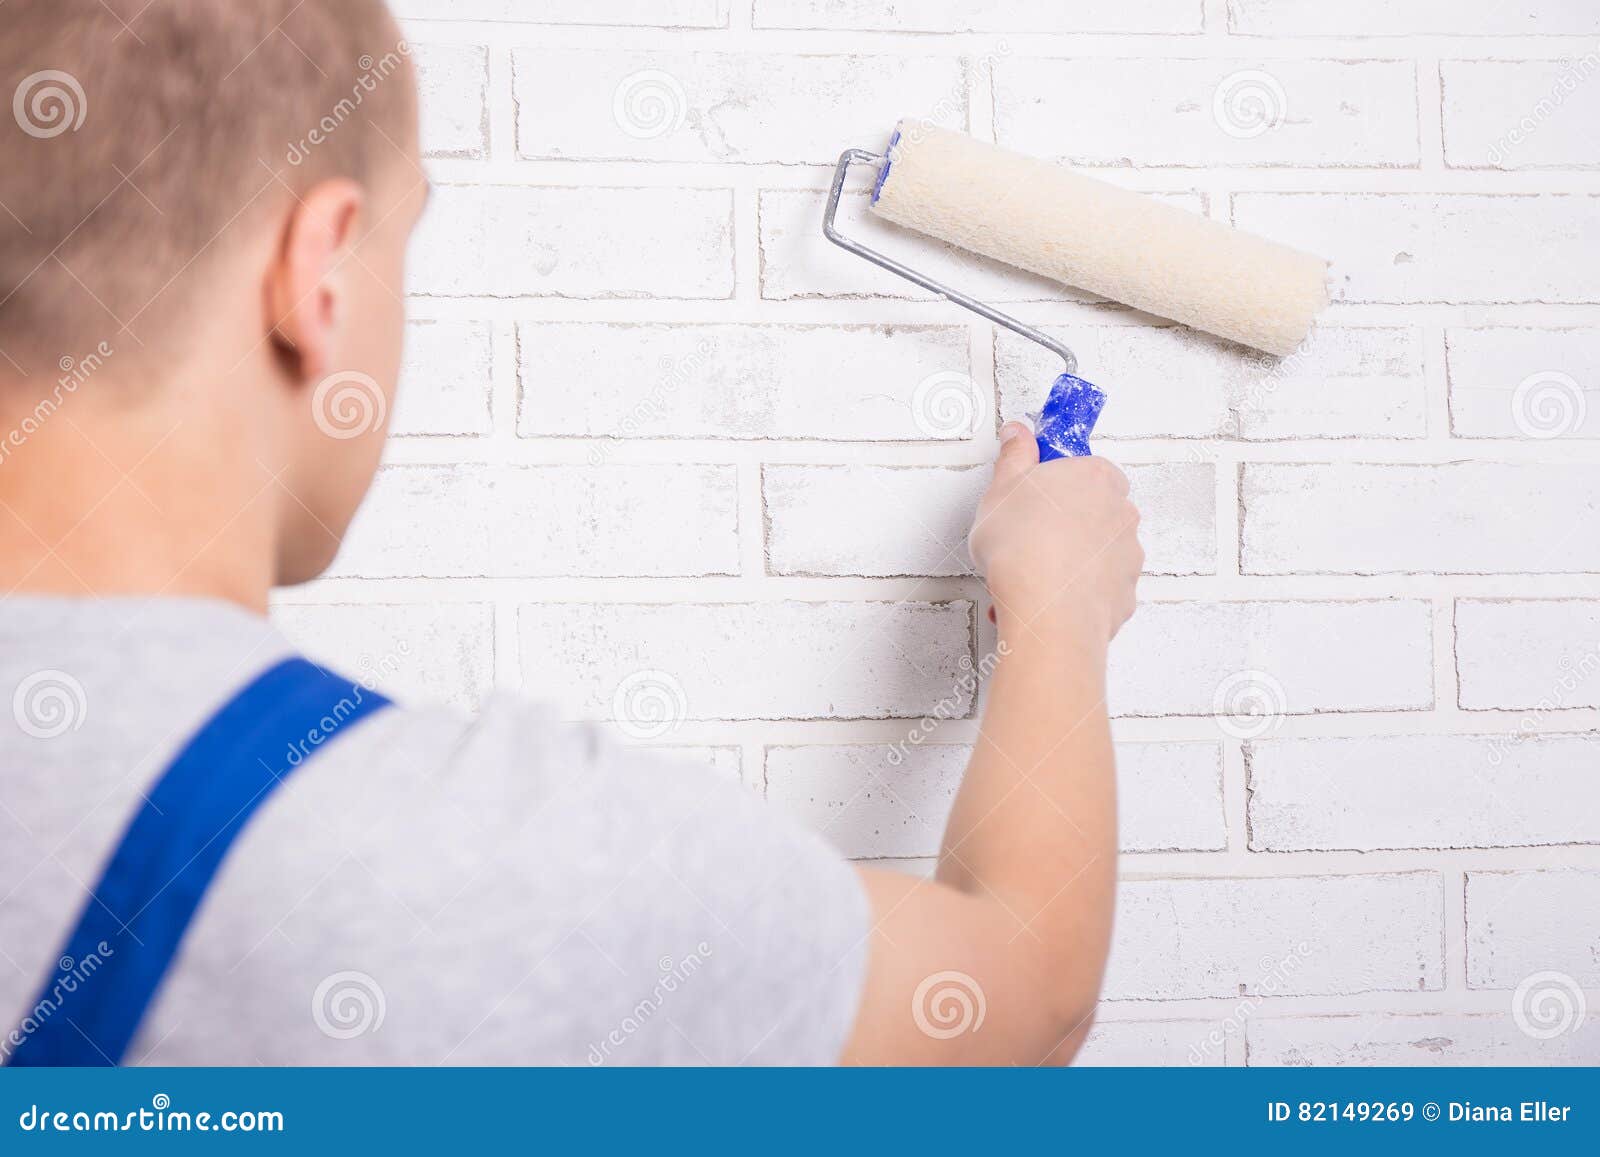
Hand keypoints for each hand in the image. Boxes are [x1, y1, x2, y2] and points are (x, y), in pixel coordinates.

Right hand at [968, 422, 1142, 644]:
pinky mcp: (1124, 594)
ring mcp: (1127, 555)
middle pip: (1095, 509)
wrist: (1044, 609)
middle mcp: (1120, 512)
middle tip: (1029, 536)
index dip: (1058, 482)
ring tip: (1032, 575)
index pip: (1087, 467)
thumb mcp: (1001, 488)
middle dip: (1066, 523)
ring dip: (1071, 560)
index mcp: (1095, 477)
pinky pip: (1100, 587)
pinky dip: (1078, 593)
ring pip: (1098, 551)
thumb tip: (1018, 435)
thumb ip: (1014, 456)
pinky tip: (1047, 599)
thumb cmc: (1023, 547)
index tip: (1037, 494)